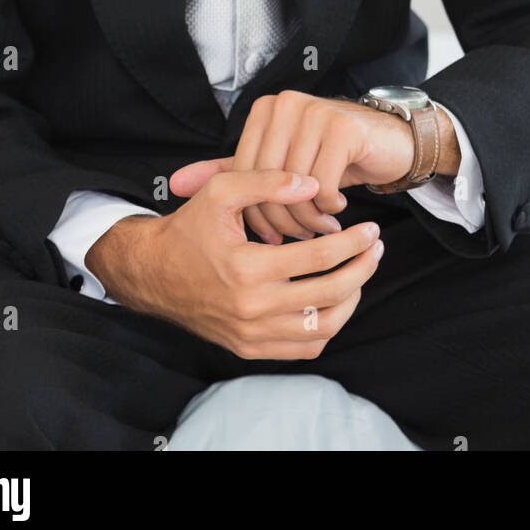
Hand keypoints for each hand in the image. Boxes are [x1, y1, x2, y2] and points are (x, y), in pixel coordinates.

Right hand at [85, 168, 383, 359]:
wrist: (153, 273)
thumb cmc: (189, 228)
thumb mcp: (220, 190)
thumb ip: (267, 181)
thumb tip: (312, 184)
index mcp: (247, 269)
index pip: (319, 258)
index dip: (353, 242)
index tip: (371, 229)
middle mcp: (252, 309)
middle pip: (330, 294)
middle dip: (362, 269)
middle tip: (376, 248)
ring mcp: (252, 335)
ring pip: (323, 328)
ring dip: (352, 300)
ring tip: (360, 272)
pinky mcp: (250, 349)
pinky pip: (304, 348)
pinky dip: (327, 327)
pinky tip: (334, 300)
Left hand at [171, 89, 434, 242]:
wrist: (388, 142)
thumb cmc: (329, 157)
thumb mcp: (277, 163)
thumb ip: (229, 173)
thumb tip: (175, 184)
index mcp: (264, 111)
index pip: (243, 175)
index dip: (254, 214)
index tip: (270, 237)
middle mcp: (285, 105)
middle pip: (266, 182)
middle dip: (281, 221)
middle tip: (298, 241)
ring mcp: (314, 111)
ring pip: (294, 187)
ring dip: (307, 220)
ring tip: (321, 229)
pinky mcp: (342, 127)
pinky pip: (323, 184)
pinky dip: (329, 207)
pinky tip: (338, 208)